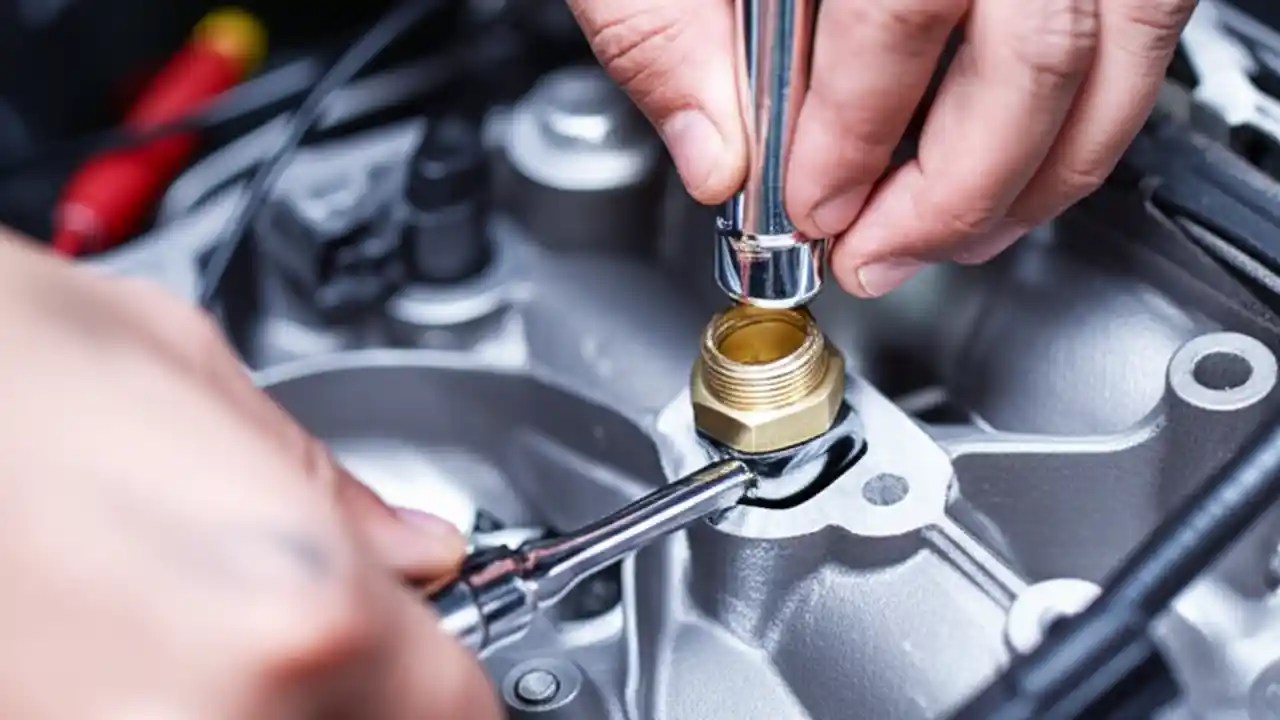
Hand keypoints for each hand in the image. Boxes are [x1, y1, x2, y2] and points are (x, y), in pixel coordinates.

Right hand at [0, 235, 498, 719]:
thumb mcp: (204, 382)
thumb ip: (344, 495)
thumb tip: (421, 553)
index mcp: (295, 607)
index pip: (463, 709)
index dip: (459, 674)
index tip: (443, 650)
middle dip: (373, 690)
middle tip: (320, 628)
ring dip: (278, 698)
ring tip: (215, 627)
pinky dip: (189, 703)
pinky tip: (156, 654)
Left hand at [569, 0, 1196, 295]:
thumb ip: (667, 35)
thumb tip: (716, 160)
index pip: (899, 10)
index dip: (859, 135)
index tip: (817, 210)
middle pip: (1036, 48)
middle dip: (956, 193)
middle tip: (881, 254)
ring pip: (1121, 42)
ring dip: (1041, 172)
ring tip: (958, 233)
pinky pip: (1143, 23)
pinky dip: (1088, 114)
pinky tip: (1017, 163)